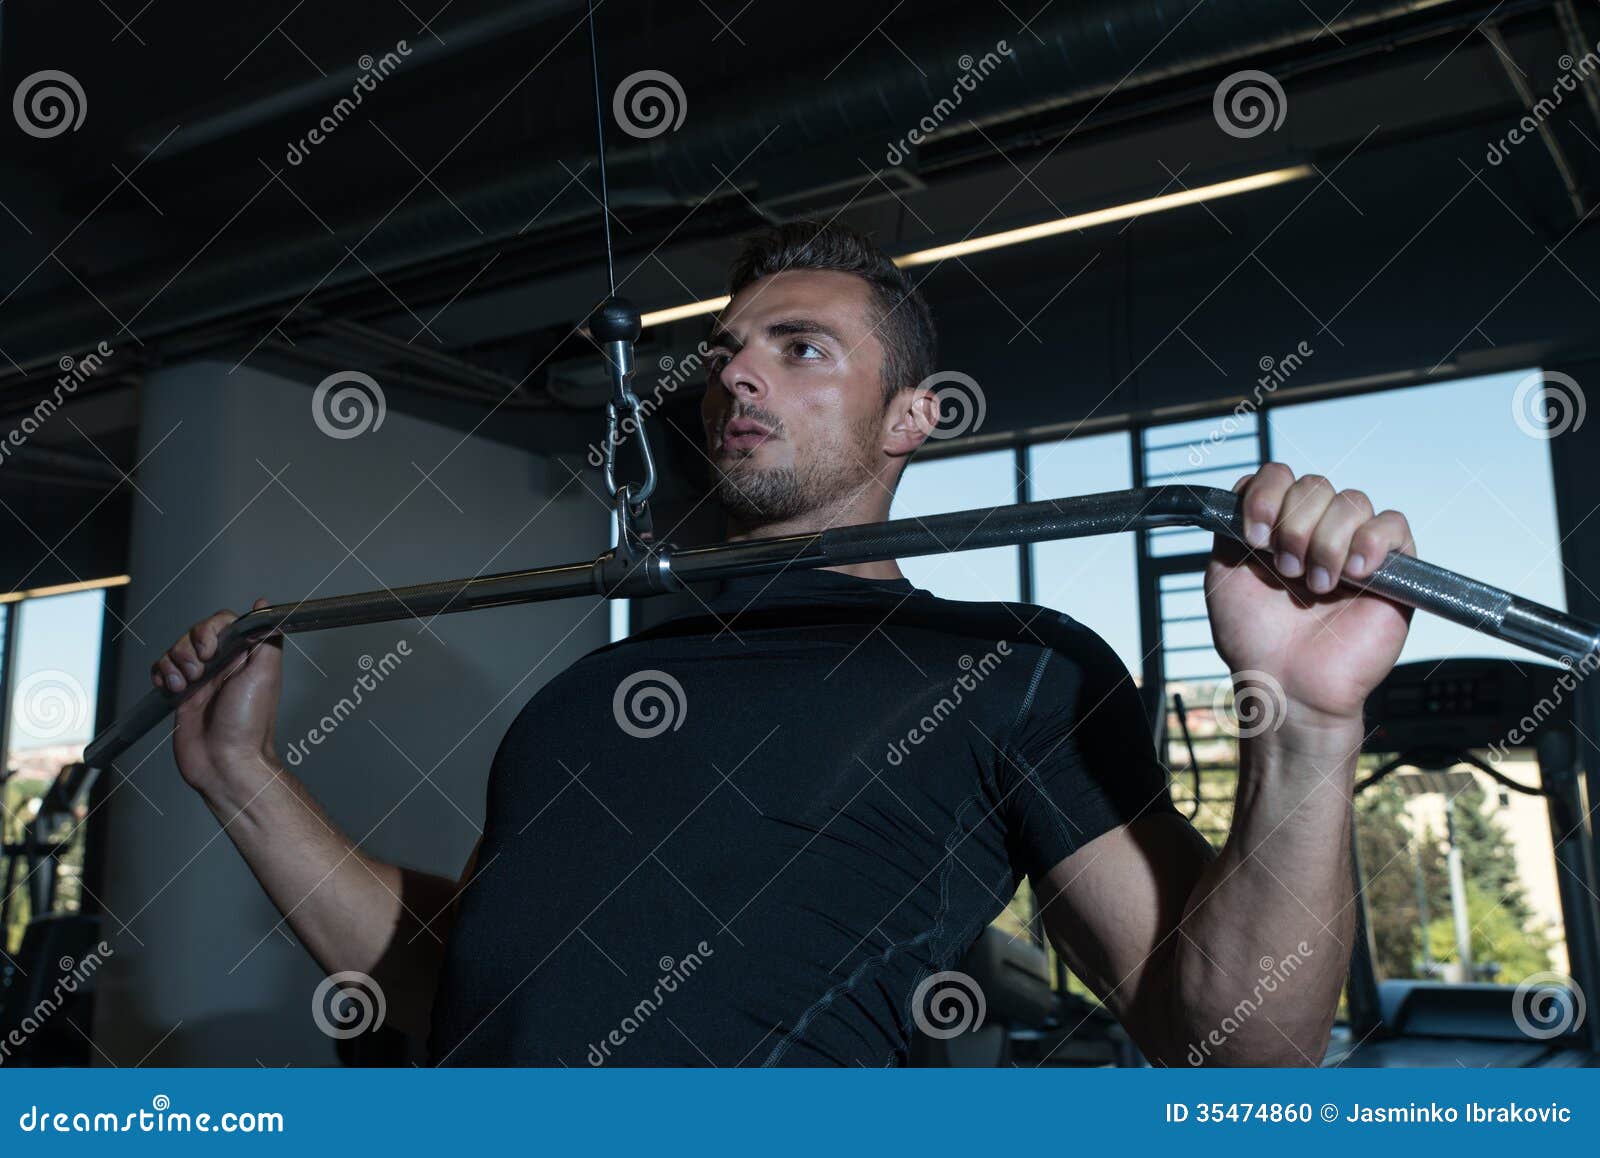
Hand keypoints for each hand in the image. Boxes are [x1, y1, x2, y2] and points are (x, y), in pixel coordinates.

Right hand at [155, 598, 283, 791]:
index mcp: (244, 656)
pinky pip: (162, 670)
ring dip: (175, 664)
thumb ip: (265, 637)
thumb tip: (265, 606)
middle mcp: (222, 665)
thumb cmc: (248, 724)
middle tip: (199, 673)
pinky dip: (161, 674)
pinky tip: (171, 689)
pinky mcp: (181, 695)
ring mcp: (200, 679)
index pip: (221, 623)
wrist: (225, 762)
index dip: (209, 630)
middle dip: (189, 649)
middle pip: (194, 634)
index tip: (210, 650)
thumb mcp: (265, 674)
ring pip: (175, 651)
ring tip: (186, 686)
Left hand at [1204, 464, 1414, 727]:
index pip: (1279, 476)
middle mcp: (1316, 530)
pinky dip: (1371, 541)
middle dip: (1294, 526)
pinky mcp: (1393, 569)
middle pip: (1315, 484)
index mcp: (1277, 526)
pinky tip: (1354, 573)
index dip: (1266, 496)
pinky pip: (1393, 524)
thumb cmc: (1254, 636)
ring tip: (1317, 586)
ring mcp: (1354, 546)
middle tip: (1287, 571)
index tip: (1255, 538)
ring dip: (1327, 542)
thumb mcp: (1224, 571)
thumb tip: (1247, 486)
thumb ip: (1231, 523)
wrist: (1286, 681)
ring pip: (1352, 501)